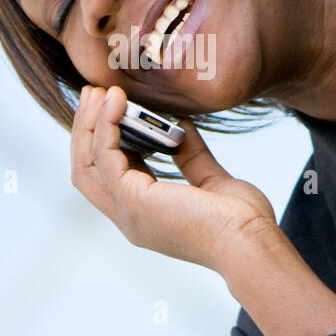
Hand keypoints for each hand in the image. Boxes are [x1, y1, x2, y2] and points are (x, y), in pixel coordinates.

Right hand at [71, 85, 277, 275]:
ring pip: (87, 164)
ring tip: (98, 92)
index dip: (105, 142)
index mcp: (144, 216)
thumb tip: (181, 128)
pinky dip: (106, 125)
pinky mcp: (133, 200)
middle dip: (85, 130)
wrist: (250, 242)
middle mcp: (128, 218)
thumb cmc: (240, 221)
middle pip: (86, 171)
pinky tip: (116, 101)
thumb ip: (192, 157)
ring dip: (89, 124)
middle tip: (93, 94)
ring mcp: (127, 212)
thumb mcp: (211, 180)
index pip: (108, 177)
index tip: (111, 108)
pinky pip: (106, 156)